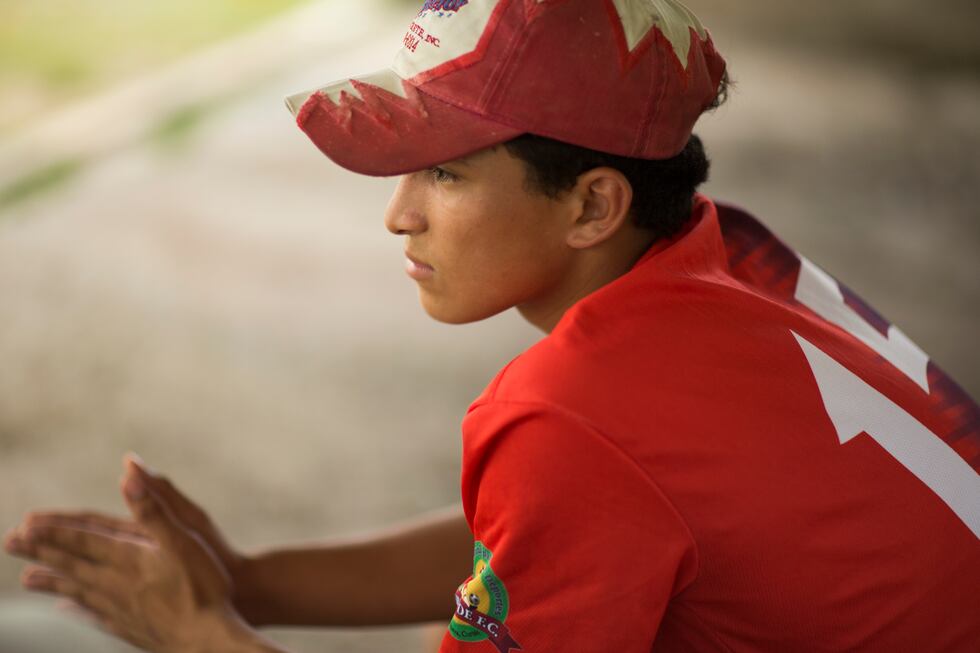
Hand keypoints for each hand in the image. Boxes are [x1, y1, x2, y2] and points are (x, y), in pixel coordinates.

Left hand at [4, 455, 246, 652]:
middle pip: (72, 564)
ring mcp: (120, 609)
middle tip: (10, 543)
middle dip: (41, 552)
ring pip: (77, 591)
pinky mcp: (130, 628)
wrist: (207, 643)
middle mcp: (116, 583)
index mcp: (129, 557)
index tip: (26, 524)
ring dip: (52, 581)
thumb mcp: (186, 538)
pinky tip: (69, 609)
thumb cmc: (204, 587)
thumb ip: (154, 508)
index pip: (83, 539)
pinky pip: (93, 615)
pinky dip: (77, 609)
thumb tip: (129, 473)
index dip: (55, 531)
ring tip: (27, 579)